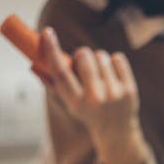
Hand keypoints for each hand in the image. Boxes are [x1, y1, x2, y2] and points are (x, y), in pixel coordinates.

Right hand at [39, 27, 139, 147]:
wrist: (116, 132)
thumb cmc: (88, 112)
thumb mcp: (69, 103)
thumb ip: (53, 84)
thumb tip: (33, 65)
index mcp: (76, 102)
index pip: (61, 72)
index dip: (52, 50)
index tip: (48, 32)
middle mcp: (95, 98)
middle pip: (84, 55)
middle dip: (82, 55)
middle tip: (84, 65)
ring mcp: (114, 93)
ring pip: (101, 55)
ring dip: (98, 60)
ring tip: (100, 76)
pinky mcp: (129, 89)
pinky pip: (118, 58)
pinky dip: (114, 62)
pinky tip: (113, 76)